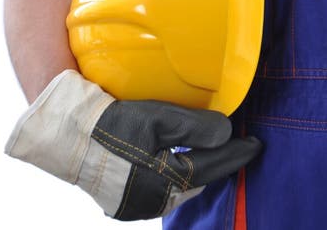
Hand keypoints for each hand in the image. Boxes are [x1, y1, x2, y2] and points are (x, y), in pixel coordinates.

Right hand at [6, 70, 261, 220]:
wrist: (69, 136)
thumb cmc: (114, 124)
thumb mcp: (159, 118)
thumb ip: (196, 127)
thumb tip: (228, 132)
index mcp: (167, 182)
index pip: (213, 166)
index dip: (237, 154)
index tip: (256, 144)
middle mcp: (155, 202)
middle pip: (198, 181)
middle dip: (218, 164)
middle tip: (237, 148)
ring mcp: (138, 207)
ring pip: (180, 188)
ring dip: (196, 171)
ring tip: (211, 154)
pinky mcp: (125, 204)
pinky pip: (162, 191)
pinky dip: (175, 177)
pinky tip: (178, 164)